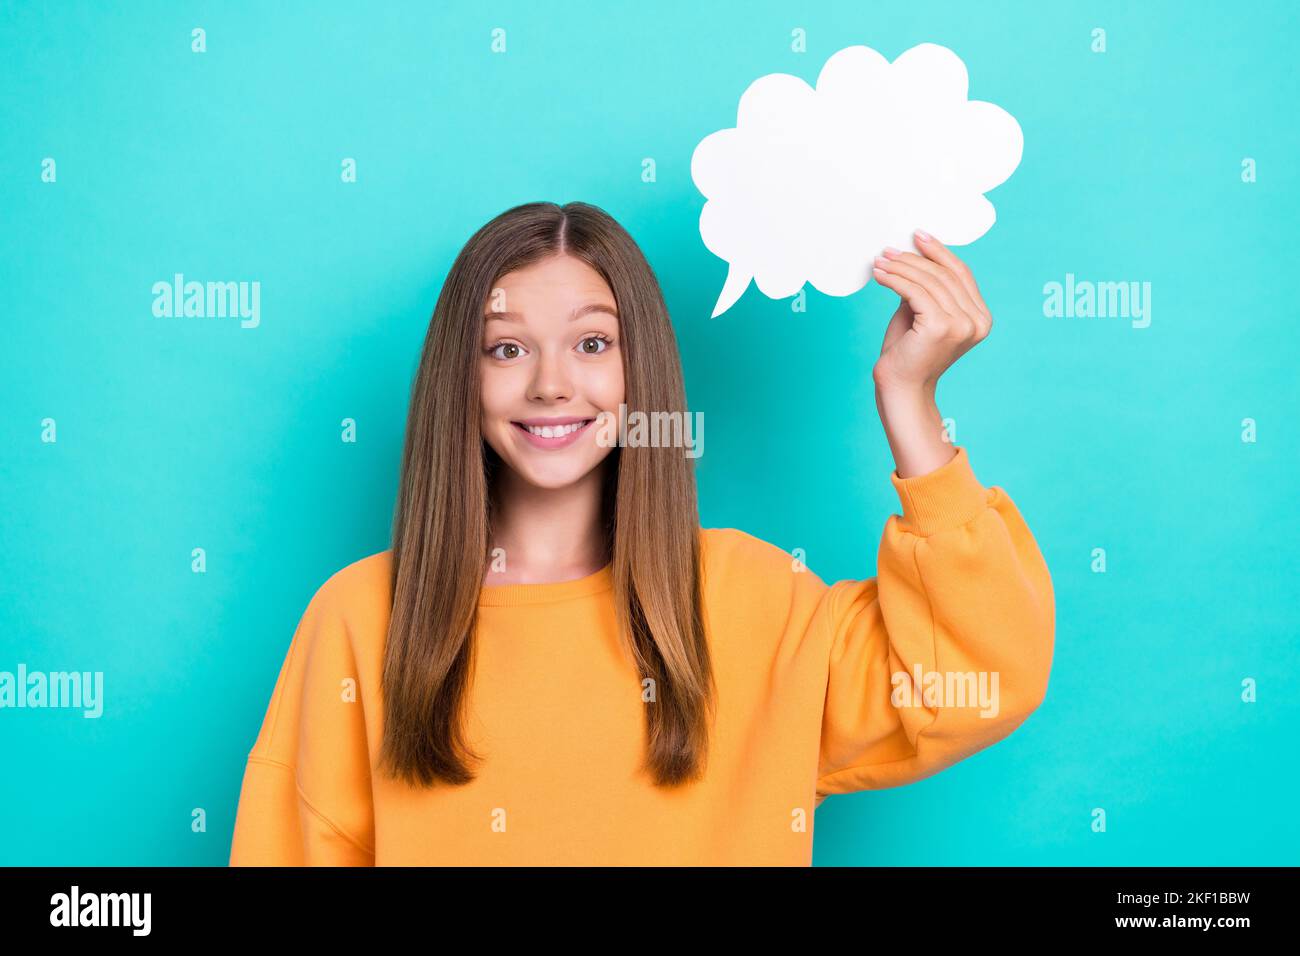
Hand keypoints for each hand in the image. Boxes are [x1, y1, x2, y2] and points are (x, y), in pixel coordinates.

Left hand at [870, 230, 992, 394]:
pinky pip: (915, 292)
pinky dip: (895, 280)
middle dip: (914, 258)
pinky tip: (880, 276)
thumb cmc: (908, 354)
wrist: (901, 388)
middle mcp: (977, 321)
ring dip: (900, 268)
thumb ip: (926, 289)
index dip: (940, 252)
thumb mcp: (921, 314)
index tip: (918, 236)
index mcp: (981, 318)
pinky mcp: (940, 327)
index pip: (961, 275)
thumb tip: (912, 256)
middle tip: (889, 250)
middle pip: (944, 276)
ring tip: (880, 262)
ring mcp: (961, 325)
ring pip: (929, 282)